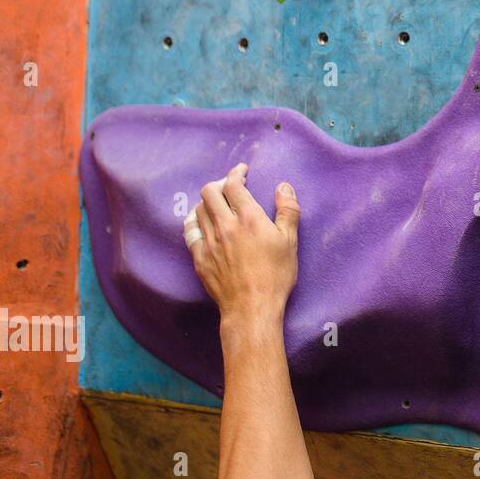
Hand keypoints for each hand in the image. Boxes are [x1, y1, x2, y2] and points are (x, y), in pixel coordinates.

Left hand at [184, 163, 300, 327]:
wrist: (251, 307)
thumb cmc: (275, 276)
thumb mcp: (290, 242)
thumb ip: (288, 211)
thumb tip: (284, 187)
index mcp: (248, 218)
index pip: (234, 185)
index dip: (236, 173)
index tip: (241, 171)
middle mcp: (225, 225)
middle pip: (210, 192)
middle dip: (219, 184)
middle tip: (229, 187)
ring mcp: (209, 242)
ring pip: (198, 209)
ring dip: (207, 201)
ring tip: (217, 203)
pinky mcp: (199, 257)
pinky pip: (190, 231)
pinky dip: (195, 220)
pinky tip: (201, 222)